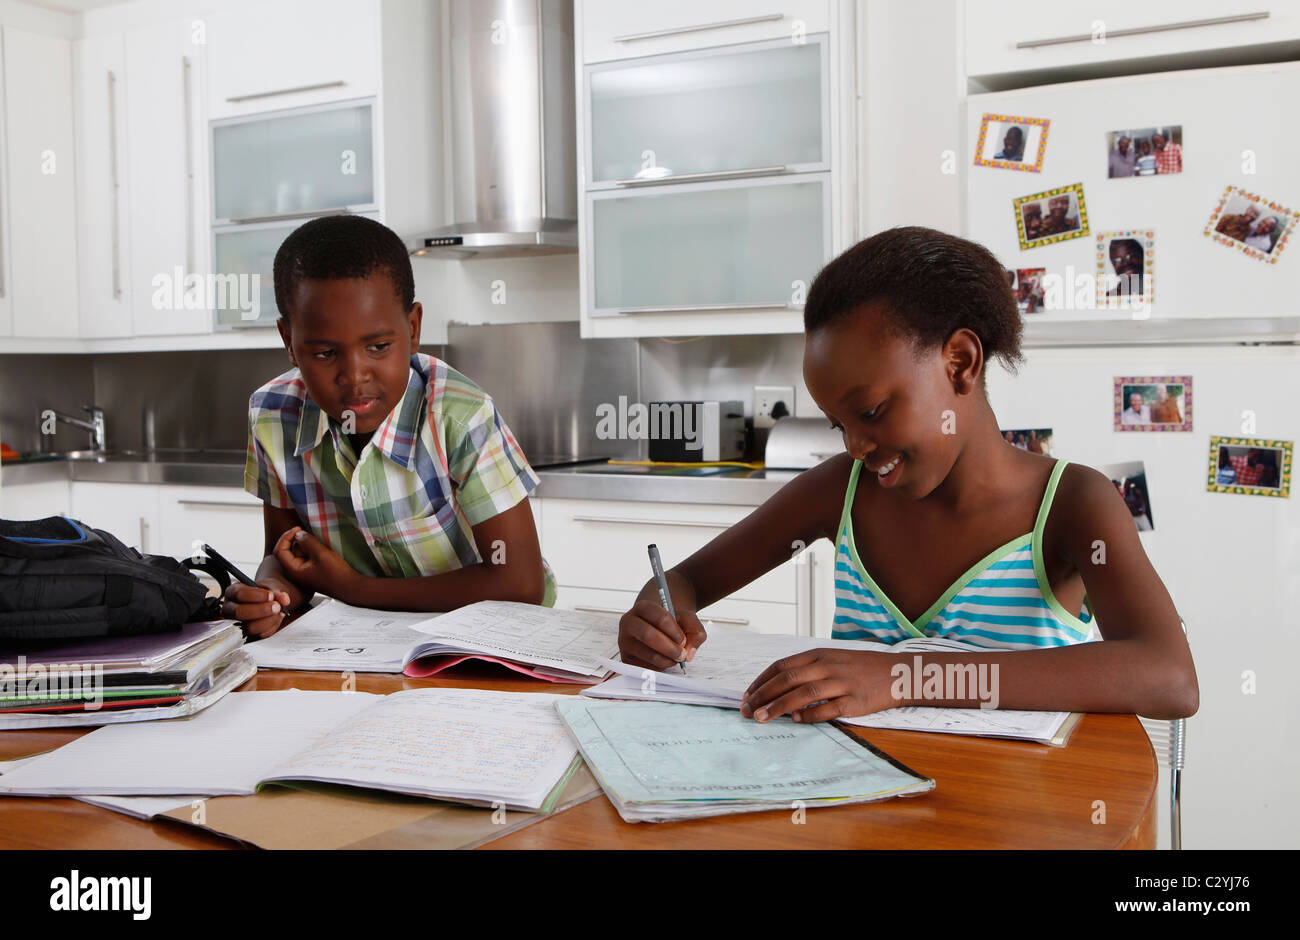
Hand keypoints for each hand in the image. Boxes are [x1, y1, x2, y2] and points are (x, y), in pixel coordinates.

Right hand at [221, 579, 291, 638]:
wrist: (270, 601)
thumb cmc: (266, 592)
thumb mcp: (271, 587)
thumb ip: (277, 591)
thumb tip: (284, 600)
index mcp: (232, 592)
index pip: (238, 594)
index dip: (255, 595)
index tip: (270, 595)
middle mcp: (230, 609)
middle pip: (239, 612)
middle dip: (261, 610)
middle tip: (277, 606)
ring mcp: (236, 624)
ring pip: (248, 627)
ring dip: (267, 621)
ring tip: (279, 612)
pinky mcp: (247, 634)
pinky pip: (258, 635)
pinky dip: (271, 627)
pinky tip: (277, 618)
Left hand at [272, 526, 356, 598]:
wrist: (351, 587)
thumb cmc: (336, 573)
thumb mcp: (321, 553)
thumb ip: (307, 541)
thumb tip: (297, 534)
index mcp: (293, 571)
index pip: (279, 550)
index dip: (286, 537)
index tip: (298, 528)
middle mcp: (296, 573)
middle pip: (289, 551)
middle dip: (299, 541)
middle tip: (314, 539)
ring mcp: (304, 572)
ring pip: (299, 553)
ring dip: (308, 546)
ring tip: (322, 547)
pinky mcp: (312, 571)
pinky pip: (308, 557)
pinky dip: (313, 551)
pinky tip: (324, 552)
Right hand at [618, 599, 706, 670]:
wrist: (655, 628)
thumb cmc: (669, 624)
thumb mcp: (685, 619)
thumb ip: (695, 630)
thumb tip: (689, 653)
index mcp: (643, 608)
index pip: (659, 617)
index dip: (674, 630)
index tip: (683, 639)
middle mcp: (629, 623)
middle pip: (648, 635)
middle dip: (670, 648)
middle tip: (682, 654)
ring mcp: (625, 641)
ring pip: (648, 654)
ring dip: (667, 660)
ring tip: (675, 658)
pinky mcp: (626, 658)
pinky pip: (645, 667)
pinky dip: (659, 667)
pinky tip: (664, 660)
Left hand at [740, 649, 899, 723]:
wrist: (898, 673)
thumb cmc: (860, 668)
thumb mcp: (832, 659)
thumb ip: (807, 670)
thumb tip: (776, 688)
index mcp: (818, 654)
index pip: (781, 666)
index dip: (761, 681)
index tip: (747, 696)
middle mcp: (828, 666)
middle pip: (788, 679)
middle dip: (763, 695)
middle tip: (747, 711)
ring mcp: (842, 683)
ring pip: (804, 694)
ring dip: (779, 706)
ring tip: (762, 718)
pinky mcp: (856, 701)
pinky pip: (829, 709)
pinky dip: (811, 715)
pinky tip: (797, 720)